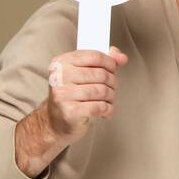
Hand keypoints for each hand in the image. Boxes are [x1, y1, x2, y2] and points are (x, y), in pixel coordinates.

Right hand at [17, 47, 128, 177]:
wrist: (55, 122)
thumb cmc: (73, 95)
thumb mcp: (84, 73)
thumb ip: (104, 62)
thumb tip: (122, 57)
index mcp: (62, 63)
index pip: (94, 56)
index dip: (110, 62)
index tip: (113, 69)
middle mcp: (59, 77)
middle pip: (101, 74)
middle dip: (112, 82)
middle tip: (111, 89)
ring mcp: (63, 95)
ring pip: (102, 91)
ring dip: (111, 97)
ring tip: (107, 100)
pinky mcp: (70, 112)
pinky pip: (100, 106)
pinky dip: (107, 109)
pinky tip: (104, 111)